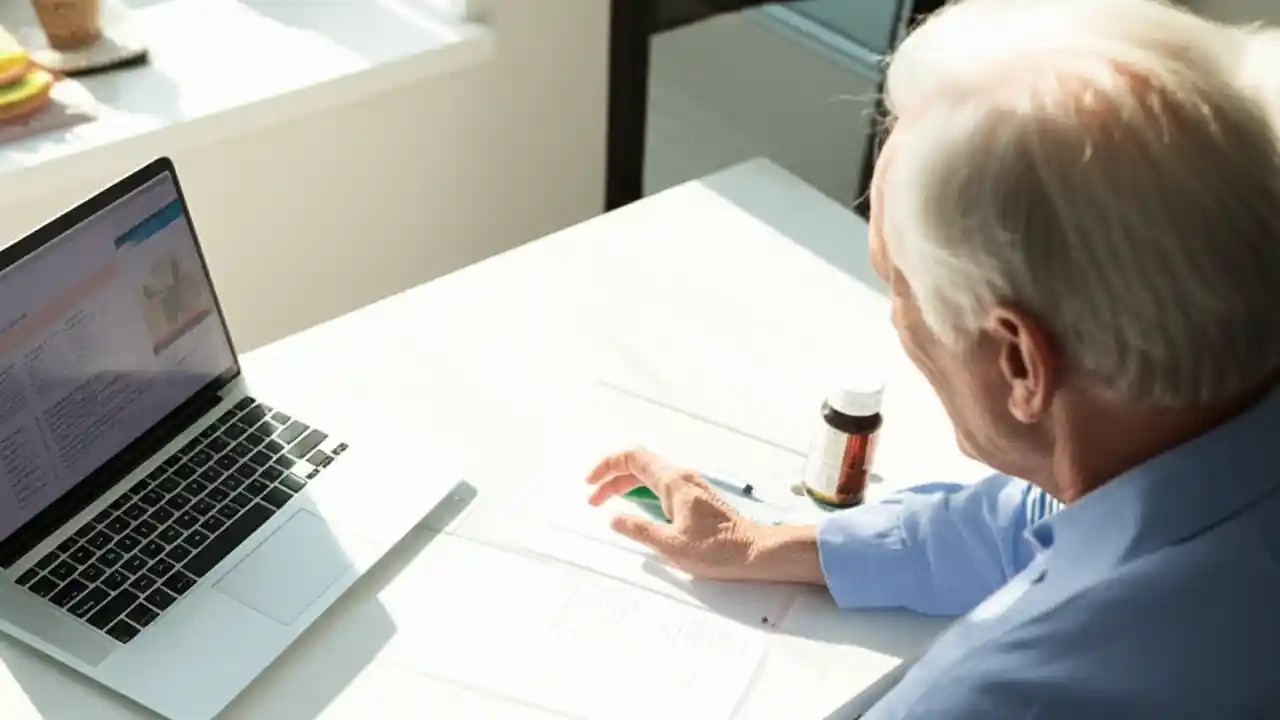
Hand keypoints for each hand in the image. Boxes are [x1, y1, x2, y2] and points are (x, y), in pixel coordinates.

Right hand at [584, 447, 823, 584]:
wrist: (754, 553)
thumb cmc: (716, 551)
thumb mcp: (670, 545)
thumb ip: (638, 530)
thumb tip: (613, 519)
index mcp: (673, 482)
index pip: (633, 457)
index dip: (606, 465)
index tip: (590, 484)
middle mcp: (681, 476)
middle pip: (638, 463)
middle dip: (611, 477)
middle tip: (591, 500)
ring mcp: (690, 485)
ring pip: (649, 473)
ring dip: (624, 483)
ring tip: (605, 502)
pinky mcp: (695, 496)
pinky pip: (660, 483)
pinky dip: (639, 489)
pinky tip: (633, 505)